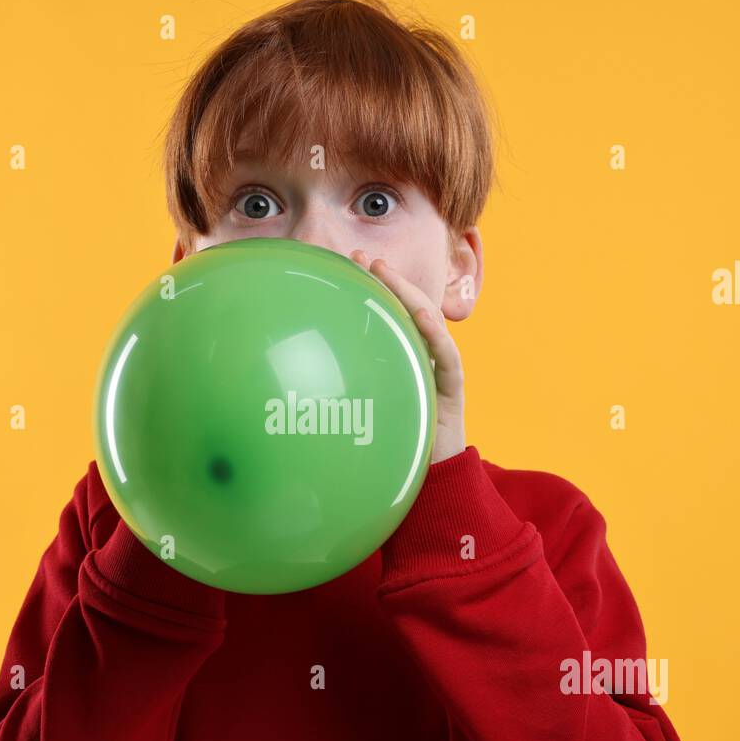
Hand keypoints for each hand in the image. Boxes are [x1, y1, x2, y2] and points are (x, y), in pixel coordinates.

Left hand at [350, 250, 464, 464]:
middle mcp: (423, 359)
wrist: (428, 482)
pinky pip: (448, 358)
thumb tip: (286, 381)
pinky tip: (422, 316)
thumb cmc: (387, 449)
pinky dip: (436, 335)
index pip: (388, 315)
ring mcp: (440, 371)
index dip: (371, 289)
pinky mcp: (453, 390)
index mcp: (401, 359)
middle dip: (388, 281)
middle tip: (363, 258)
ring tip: (387, 272)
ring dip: (409, 294)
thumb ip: (336, 393)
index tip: (346, 265)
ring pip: (427, 323)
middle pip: (408, 310)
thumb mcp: (357, 414)